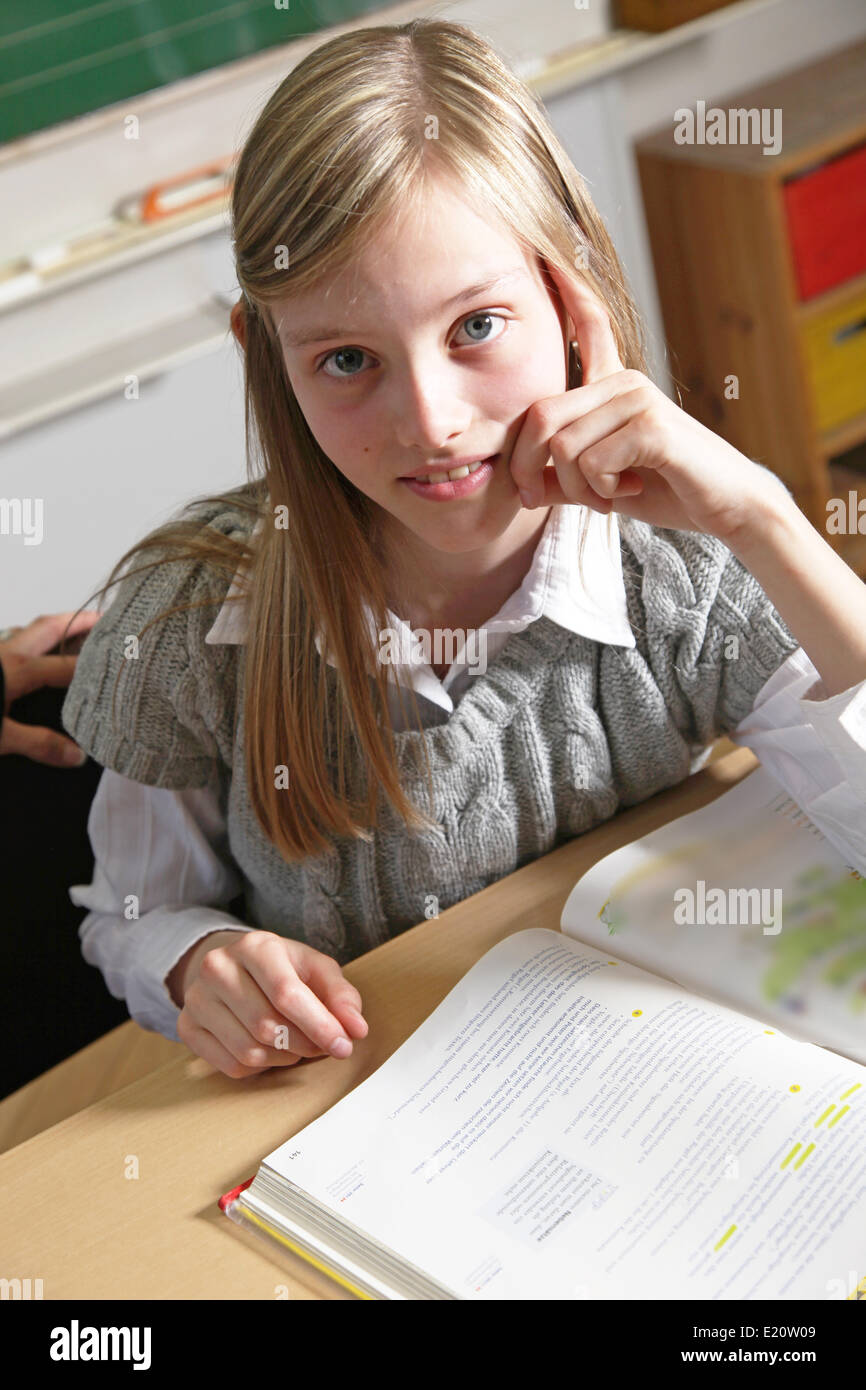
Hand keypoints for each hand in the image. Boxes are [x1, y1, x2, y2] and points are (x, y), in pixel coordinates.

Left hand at [0, 610, 100, 764]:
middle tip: (106, 620)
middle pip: (49, 626)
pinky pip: (11, 643)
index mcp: (17, 669)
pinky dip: (28, 643)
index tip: (123, 664)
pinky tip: (29, 658)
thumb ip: (37, 743)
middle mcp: (6, 652)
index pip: (68, 665)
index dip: (97, 665)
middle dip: (78, 622)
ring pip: (26, 631)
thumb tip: (75, 756)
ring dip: (50, 629)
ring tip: (71, 635)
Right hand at [170, 929, 367, 1079]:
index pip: (287, 994)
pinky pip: (230, 1066)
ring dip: (283, 1058)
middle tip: (319, 1044)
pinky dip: (259, 1067)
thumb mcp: (315, 969)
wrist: (232, 966)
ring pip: (249, 1051)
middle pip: (268, 1027)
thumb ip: (341, 996)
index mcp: (255, 946)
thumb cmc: (281, 968)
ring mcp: (196, 998)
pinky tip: (267, 1050)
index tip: (344, 1045)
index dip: (320, 1026)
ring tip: (293, 1044)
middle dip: (304, 1044)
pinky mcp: (187, 1027)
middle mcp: (218, 967)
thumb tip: (356, 1029)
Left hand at [509, 264, 784, 544]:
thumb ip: (563, 478)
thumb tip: (522, 485)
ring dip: (577, 488)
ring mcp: (639, 398)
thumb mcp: (602, 484)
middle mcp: (624, 382)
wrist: (726, 507)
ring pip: (562, 447)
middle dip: (530, 469)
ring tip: (608, 495)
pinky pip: (592, 462)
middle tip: (542, 497)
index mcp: (613, 386)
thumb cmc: (666, 490)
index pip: (589, 326)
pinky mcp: (652, 424)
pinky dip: (601, 490)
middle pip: (540, 416)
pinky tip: (630, 488)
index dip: (569, 289)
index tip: (552, 249)